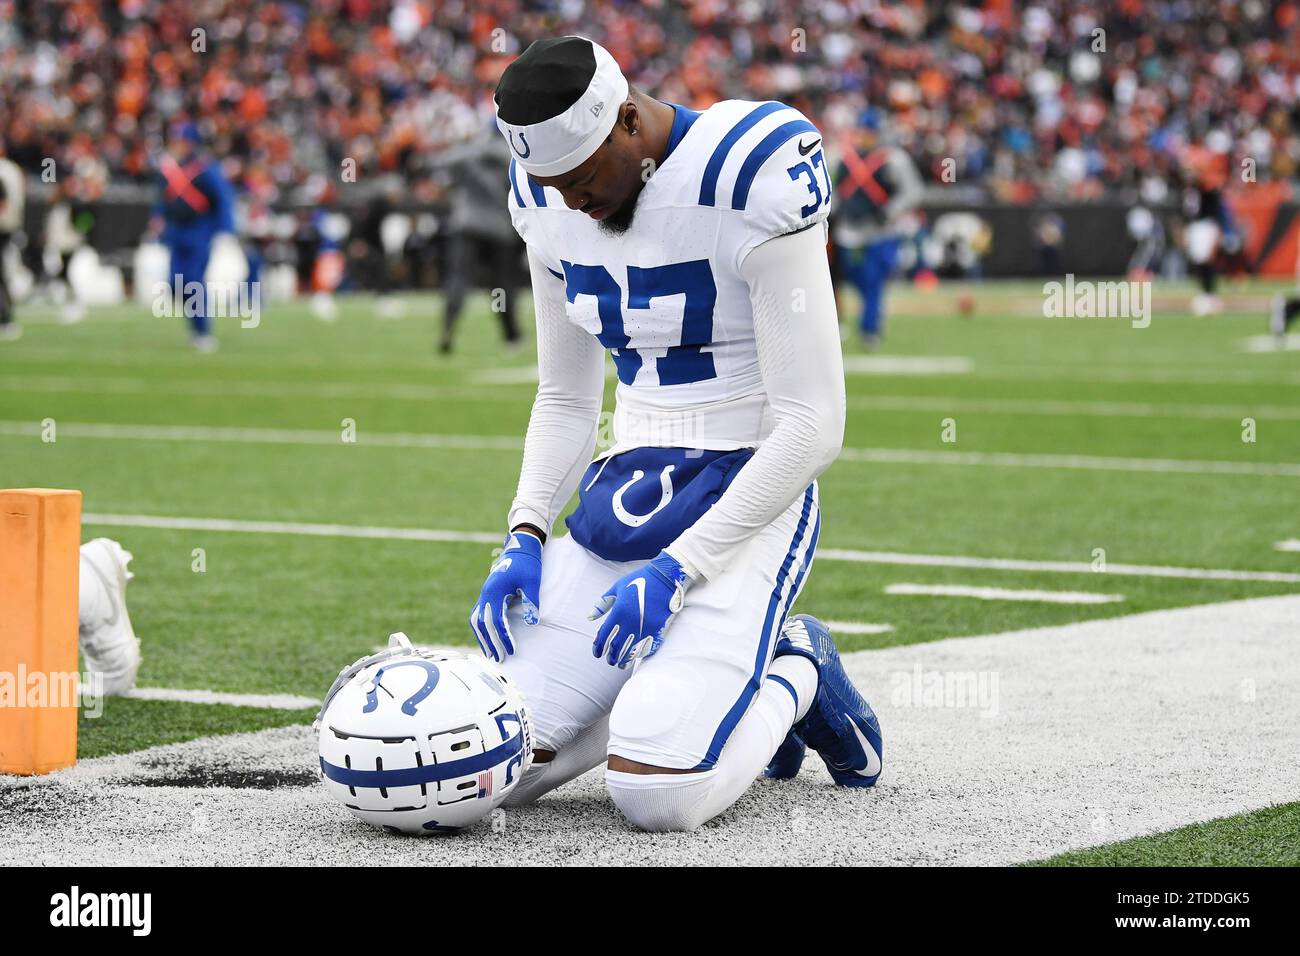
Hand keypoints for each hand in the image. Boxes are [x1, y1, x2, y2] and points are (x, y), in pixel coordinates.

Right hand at [469, 530, 541, 661]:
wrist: (521, 547)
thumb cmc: (528, 564)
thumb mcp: (532, 581)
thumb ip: (532, 601)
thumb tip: (532, 623)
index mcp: (495, 591)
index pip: (496, 621)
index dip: (503, 637)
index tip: (511, 650)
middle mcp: (485, 594)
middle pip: (482, 624)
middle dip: (489, 642)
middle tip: (498, 659)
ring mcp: (484, 593)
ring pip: (476, 620)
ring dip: (481, 637)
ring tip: (488, 653)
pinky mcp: (486, 594)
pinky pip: (478, 614)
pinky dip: (480, 628)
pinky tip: (485, 637)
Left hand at [589, 551, 693, 668]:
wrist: (664, 577)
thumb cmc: (638, 580)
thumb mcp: (617, 588)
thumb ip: (602, 604)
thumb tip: (589, 618)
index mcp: (618, 611)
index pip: (604, 635)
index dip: (598, 647)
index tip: (597, 653)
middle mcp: (630, 621)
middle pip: (617, 646)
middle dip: (612, 657)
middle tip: (610, 661)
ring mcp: (644, 626)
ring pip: (632, 650)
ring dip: (625, 660)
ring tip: (621, 664)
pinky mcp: (657, 628)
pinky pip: (648, 646)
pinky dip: (642, 653)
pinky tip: (638, 657)